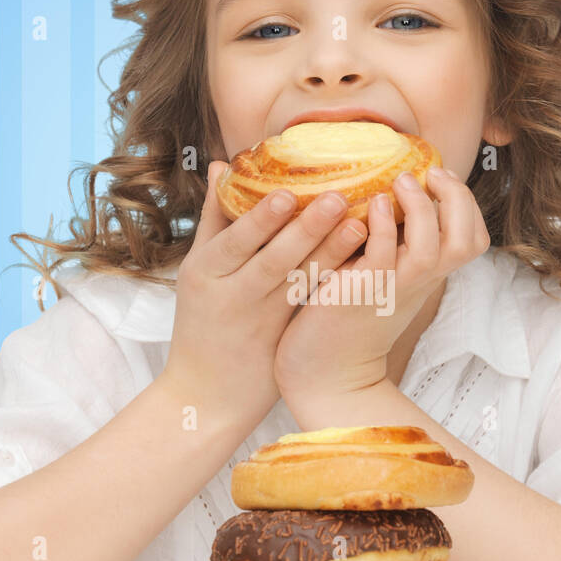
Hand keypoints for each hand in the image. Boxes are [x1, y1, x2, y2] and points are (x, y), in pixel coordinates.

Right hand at [160, 162, 369, 427]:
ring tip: (359, 224)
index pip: (234, 240)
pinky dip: (334, 280)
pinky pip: (312, 304)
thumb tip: (221, 165)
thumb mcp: (198, 269)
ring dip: (330, 253)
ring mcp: (261, 321)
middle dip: (305, 230)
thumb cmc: (201, 320)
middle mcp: (233, 296)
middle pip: (271, 261)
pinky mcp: (284, 340)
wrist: (205, 394)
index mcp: (205, 272)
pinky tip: (361, 260)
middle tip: (337, 198)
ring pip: (298, 283)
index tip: (288, 192)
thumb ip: (214, 219)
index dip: (261, 219)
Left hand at [272, 166, 489, 408]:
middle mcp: (419, 283)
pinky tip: (372, 204)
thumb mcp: (383, 276)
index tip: (438, 177)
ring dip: (421, 206)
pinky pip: (384, 253)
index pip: (474, 238)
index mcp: (427, 277)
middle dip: (457, 197)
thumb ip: (396, 244)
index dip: (466, 204)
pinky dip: (384, 224)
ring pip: (433, 247)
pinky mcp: (362, 291)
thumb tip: (390, 194)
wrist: (325, 371)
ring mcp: (393, 288)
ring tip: (400, 182)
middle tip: (429, 174)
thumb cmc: (348, 317)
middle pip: (468, 239)